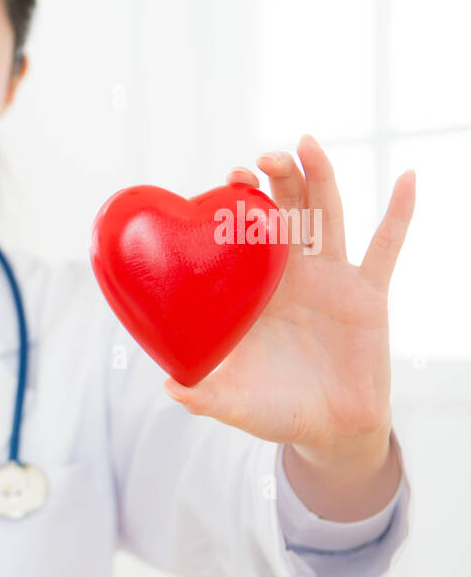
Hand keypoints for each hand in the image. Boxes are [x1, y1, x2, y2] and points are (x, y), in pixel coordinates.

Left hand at [162, 134, 414, 476]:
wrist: (330, 432)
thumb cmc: (276, 411)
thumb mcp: (234, 404)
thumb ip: (203, 396)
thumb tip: (170, 388)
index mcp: (255, 294)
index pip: (246, 236)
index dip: (240, 204)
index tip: (228, 177)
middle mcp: (292, 279)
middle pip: (286, 213)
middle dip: (276, 179)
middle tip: (263, 156)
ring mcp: (332, 282)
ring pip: (327, 217)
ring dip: (319, 178)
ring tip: (305, 143)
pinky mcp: (369, 295)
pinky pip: (386, 248)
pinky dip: (399, 213)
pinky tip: (406, 177)